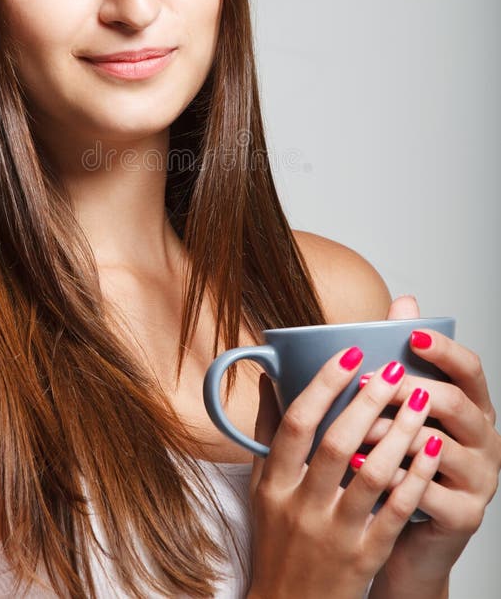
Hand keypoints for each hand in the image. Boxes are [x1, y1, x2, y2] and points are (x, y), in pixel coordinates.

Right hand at [247, 347, 442, 598]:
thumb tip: (268, 377)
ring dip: (400, 432)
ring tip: (422, 400)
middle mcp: (302, 506)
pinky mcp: (364, 557)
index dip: (324, 384)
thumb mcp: (260, 486)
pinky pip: (396, 512)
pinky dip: (415, 477)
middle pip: (337, 443)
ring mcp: (335, 534)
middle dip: (370, 401)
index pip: (296, 423)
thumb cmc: (277, 541)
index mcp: (274, 483)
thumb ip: (266, 431)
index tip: (351, 352)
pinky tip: (431, 449)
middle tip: (396, 369)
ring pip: (372, 474)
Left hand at [365, 296, 500, 596]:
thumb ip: (405, 357)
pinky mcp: (465, 516)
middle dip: (405, 389)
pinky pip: (427, 492)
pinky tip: (359, 468)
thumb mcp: (405, 410)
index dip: (444, 349)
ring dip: (390, 433)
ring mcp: (480, 479)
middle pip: (454, 402)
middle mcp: (484, 439)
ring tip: (353, 428)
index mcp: (472, 408)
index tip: (411, 335)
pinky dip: (391, 477)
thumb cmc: (401, 462)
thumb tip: (404, 301)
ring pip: (437, 446)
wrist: (404, 536)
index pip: (470, 369)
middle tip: (365, 383)